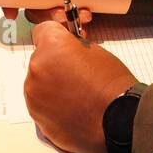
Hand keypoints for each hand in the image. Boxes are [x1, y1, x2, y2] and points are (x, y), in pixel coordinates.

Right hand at [2, 0, 135, 26]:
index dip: (11, 0)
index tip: (11, 13)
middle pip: (37, 5)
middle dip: (46, 15)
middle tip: (63, 13)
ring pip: (55, 13)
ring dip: (65, 20)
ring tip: (86, 15)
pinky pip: (74, 16)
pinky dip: (78, 24)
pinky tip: (88, 24)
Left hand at [24, 20, 139, 152]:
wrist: (118, 121)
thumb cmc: (112, 88)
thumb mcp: (96, 52)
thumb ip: (73, 48)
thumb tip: (67, 53)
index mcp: (51, 47)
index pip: (42, 31)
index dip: (56, 38)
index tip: (62, 45)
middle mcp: (36, 69)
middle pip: (39, 61)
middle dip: (54, 66)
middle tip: (76, 75)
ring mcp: (34, 96)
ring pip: (38, 85)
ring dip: (52, 88)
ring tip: (77, 97)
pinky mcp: (37, 118)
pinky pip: (42, 107)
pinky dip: (53, 108)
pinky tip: (73, 110)